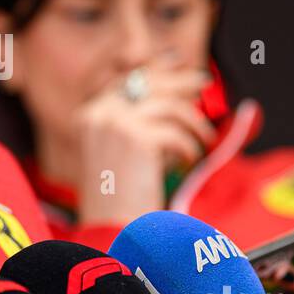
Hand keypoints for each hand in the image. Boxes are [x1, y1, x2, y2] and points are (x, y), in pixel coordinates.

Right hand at [74, 56, 216, 226]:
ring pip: (169, 106)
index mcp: (89, 115)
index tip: (176, 62)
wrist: (110, 230)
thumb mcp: (118, 152)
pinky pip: (177, 133)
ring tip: (203, 138)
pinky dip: (189, 147)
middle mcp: (99, 114)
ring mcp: (117, 124)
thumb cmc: (116, 200)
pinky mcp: (139, 139)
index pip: (127, 80)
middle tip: (202, 83)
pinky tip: (188, 161)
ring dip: (193, 122)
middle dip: (180, 80)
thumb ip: (135, 122)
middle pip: (149, 82)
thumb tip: (171, 95)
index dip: (155, 69)